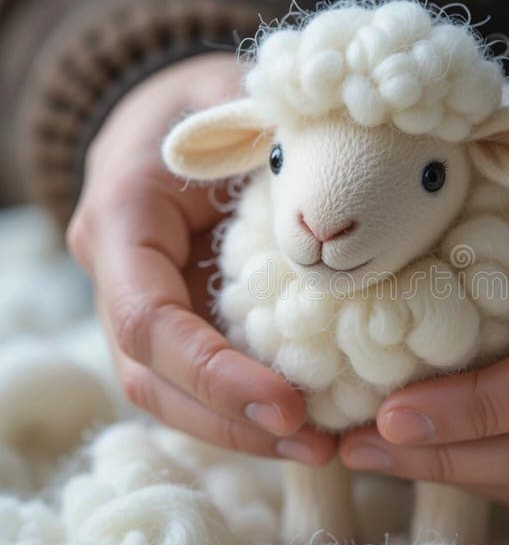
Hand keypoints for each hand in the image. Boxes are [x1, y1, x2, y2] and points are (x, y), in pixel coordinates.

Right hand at [68, 53, 334, 463]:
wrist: (175, 114)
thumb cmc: (208, 99)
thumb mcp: (237, 99)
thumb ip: (271, 138)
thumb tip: (351, 186)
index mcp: (122, 221)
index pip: (149, 321)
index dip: (212, 372)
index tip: (287, 403)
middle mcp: (121, 276)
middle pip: (154, 379)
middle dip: (231, 420)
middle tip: (315, 441)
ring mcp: (146, 305)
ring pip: (173, 394)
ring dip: (243, 430)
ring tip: (321, 446)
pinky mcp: (180, 319)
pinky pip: (203, 378)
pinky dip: (250, 408)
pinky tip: (308, 422)